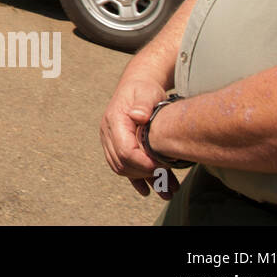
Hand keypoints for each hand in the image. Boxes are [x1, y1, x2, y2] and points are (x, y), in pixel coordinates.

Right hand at [100, 75, 170, 197]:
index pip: (125, 151)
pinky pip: (121, 167)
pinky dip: (134, 180)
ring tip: (167, 191)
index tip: (164, 166)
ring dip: (144, 180)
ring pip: (122, 169)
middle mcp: (108, 133)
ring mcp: (110, 141)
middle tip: (168, 178)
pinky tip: (147, 190)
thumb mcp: (147, 93)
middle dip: (145, 174)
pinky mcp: (116, 145)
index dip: (144, 163)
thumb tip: (138, 116)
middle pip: (121, 164)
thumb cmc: (144, 89)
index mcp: (114, 121)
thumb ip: (143, 105)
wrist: (137, 85)